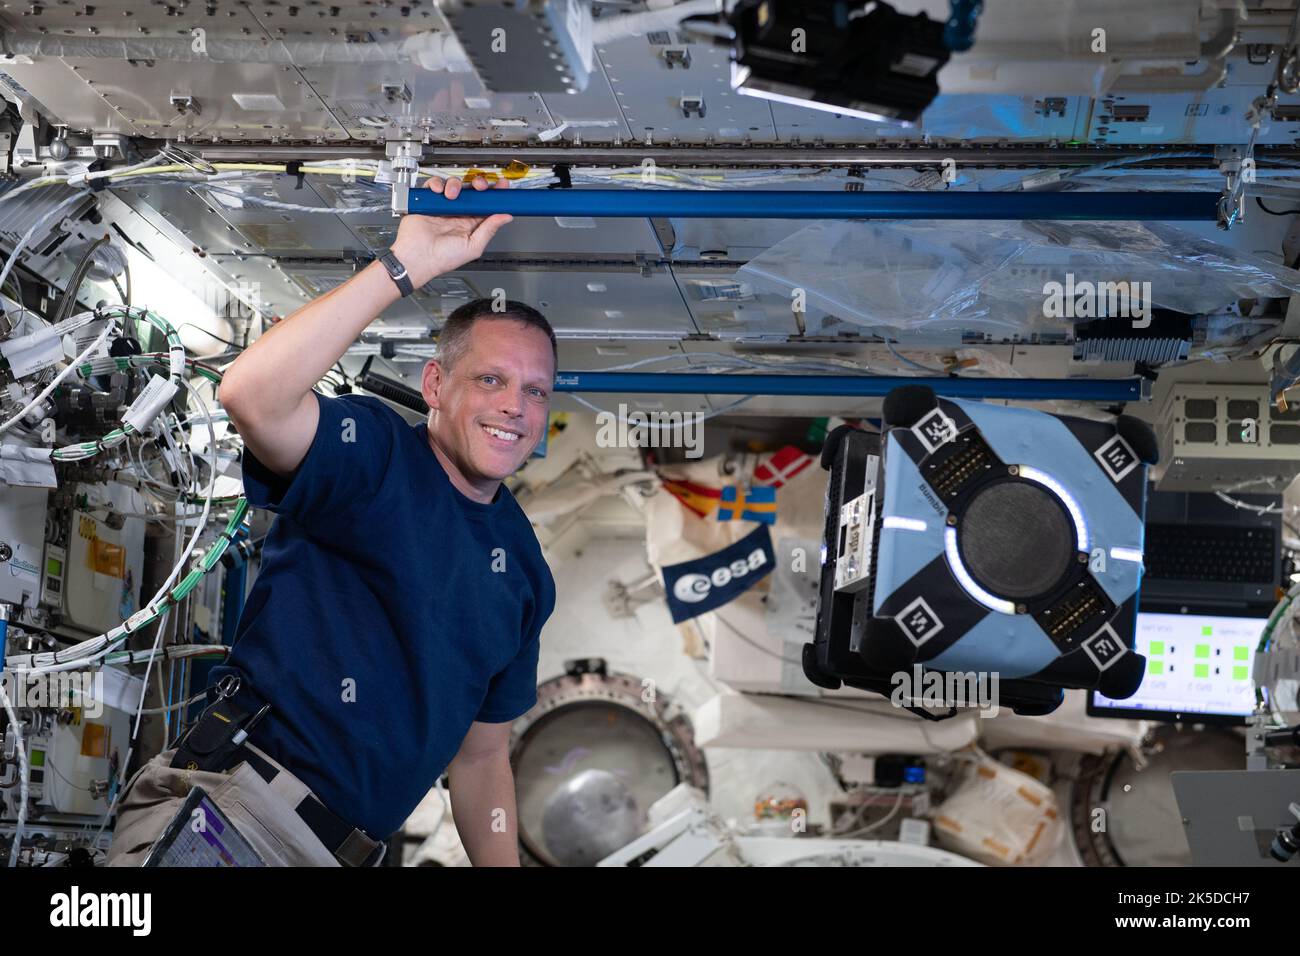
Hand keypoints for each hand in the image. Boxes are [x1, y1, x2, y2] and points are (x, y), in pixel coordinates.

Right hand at [390, 174, 513, 287]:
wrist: (418, 257)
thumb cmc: (443, 258)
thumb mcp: (473, 246)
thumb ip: (489, 230)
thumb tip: (505, 217)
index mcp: (471, 224)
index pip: (486, 206)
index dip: (494, 195)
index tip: (502, 187)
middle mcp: (458, 214)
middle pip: (472, 192)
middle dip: (478, 184)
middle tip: (479, 186)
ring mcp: (444, 207)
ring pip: (454, 185)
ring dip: (456, 185)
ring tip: (452, 196)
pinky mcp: (429, 202)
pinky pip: (434, 185)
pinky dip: (437, 184)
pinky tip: (440, 192)